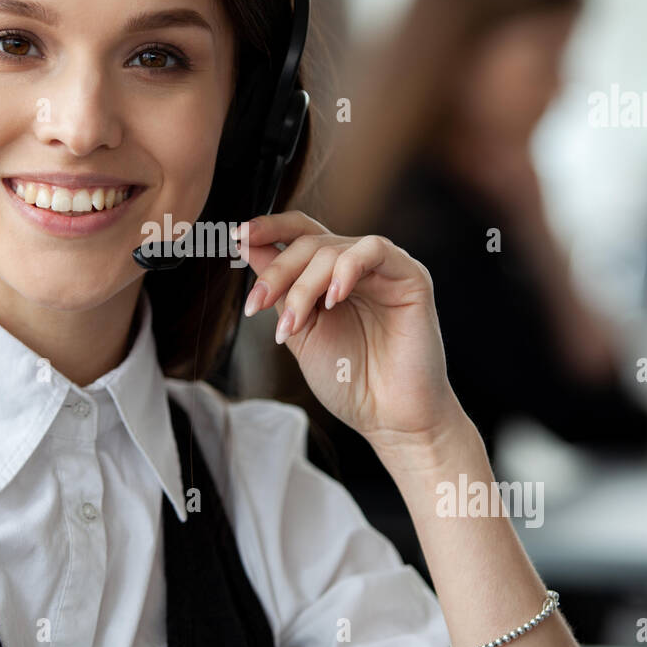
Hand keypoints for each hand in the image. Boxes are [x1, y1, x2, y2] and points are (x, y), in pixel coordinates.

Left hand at [235, 211, 466, 467]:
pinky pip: (373, 251)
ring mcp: (384, 269)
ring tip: (294, 325)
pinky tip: (332, 301)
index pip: (300, 234)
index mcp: (331, 276)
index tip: (236, 236)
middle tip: (256, 305)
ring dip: (303, 285)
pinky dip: (346, 270)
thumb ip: (280, 291)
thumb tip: (247, 246)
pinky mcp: (410, 276)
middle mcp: (357, 267)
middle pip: (309, 242)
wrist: (387, 418)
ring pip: (332, 249)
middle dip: (277, 273)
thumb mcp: (300, 331)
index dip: (269, 228)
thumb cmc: (347, 380)